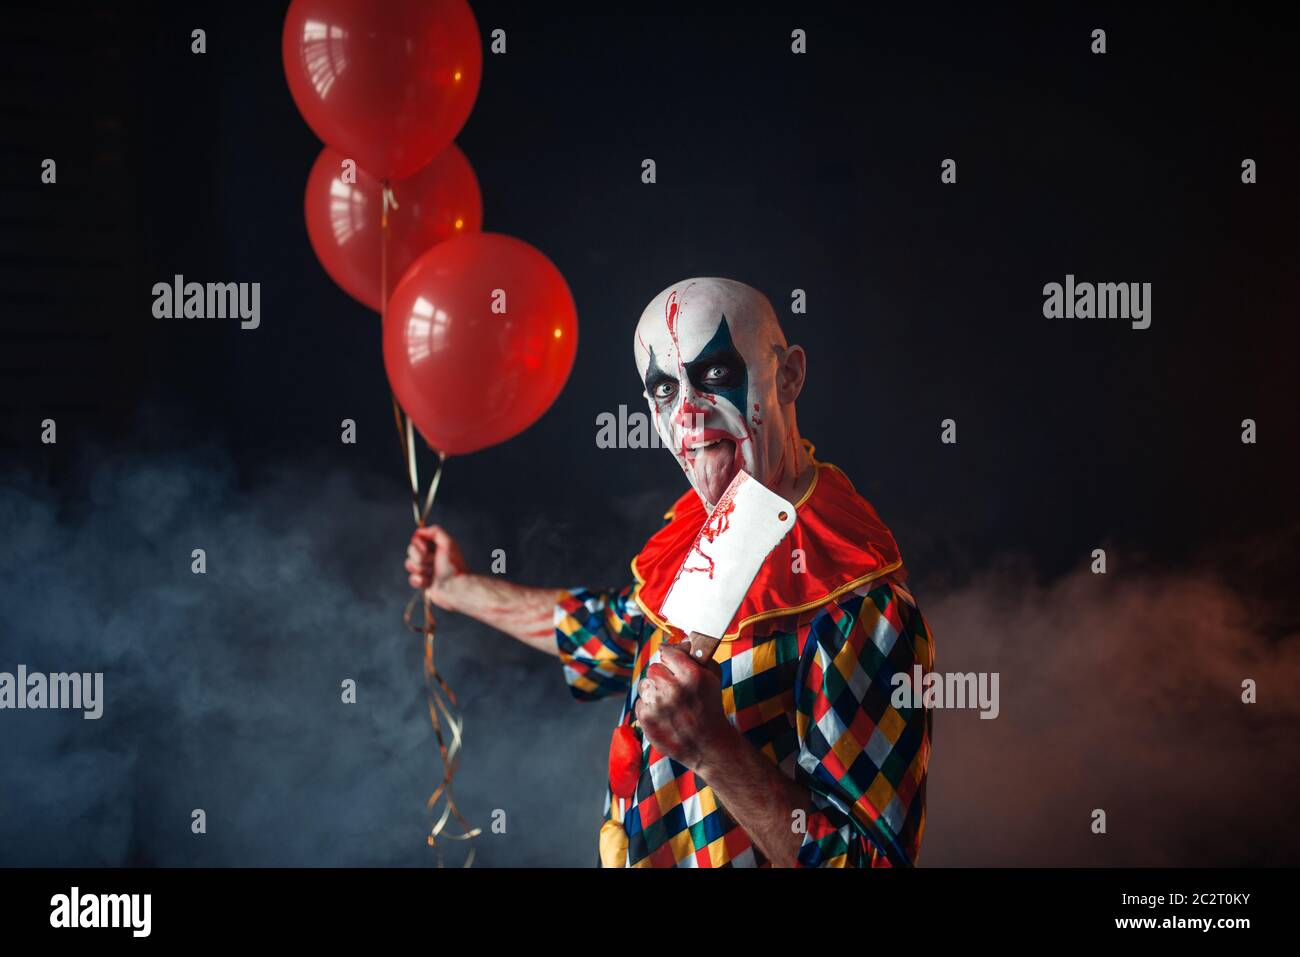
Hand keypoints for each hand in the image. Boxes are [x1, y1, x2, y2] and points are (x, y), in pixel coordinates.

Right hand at [404, 525, 468, 610]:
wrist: (456, 587)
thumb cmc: (453, 566)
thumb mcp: (448, 543)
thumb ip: (435, 531)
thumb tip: (419, 531)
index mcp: (434, 546)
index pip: (416, 540)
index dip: (419, 545)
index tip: (426, 549)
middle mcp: (428, 556)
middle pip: (411, 552)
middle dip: (421, 558)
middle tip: (434, 562)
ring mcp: (424, 569)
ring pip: (410, 565)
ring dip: (423, 570)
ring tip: (434, 573)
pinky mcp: (422, 582)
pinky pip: (412, 579)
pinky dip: (421, 581)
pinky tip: (430, 582)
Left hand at [634, 641, 734, 772]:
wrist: (708, 745)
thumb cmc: (710, 708)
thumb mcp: (713, 677)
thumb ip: (697, 655)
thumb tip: (680, 641)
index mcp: (691, 675)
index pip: (667, 652)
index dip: (671, 658)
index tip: (673, 662)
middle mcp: (673, 689)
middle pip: (654, 668)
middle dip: (663, 676)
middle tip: (674, 687)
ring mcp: (658, 705)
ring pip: (644, 685)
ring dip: (654, 691)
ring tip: (669, 703)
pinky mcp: (646, 720)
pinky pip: (640, 703)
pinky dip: (649, 708)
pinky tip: (664, 715)